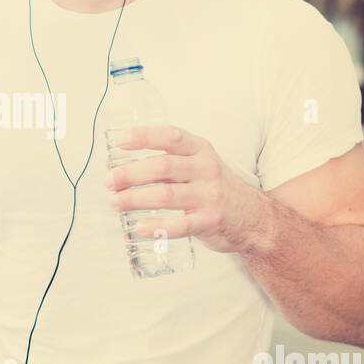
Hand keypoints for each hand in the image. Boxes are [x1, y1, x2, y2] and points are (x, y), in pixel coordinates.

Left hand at [103, 124, 262, 254]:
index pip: (171, 136)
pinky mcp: (210, 222)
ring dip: (135, 198)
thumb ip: (161, 164)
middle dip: (130, 173)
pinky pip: (180, 226)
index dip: (143, 136)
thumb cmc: (214, 188)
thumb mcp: (195, 166)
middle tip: (110, 182)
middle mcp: (206, 169)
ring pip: (166, 195)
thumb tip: (115, 166)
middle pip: (162, 166)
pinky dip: (156, 227)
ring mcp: (209, 196)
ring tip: (115, 203)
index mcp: (200, 150)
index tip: (119, 142)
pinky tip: (139, 227)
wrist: (254, 217)